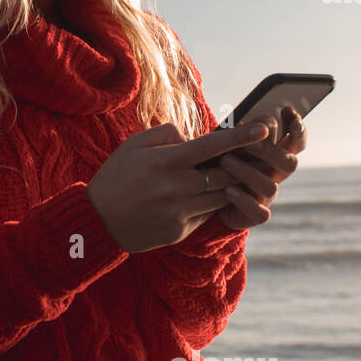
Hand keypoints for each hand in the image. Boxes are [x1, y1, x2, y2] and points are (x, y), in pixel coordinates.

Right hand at [87, 120, 271, 252]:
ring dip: (225, 186)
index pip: (212, 146)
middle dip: (238, 165)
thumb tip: (190, 137)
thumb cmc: (114, 177)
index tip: (263, 129)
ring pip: (220, 196)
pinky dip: (207, 204)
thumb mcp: (132, 145)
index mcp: (166, 162)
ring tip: (219, 177)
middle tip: (245, 157)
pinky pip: (206, 215)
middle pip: (224, 174)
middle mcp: (176, 187)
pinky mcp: (180, 230)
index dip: (240, 137)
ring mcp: (180, 211)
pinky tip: (195, 199)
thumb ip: (165, 134)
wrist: (97, 221)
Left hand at [214, 106, 306, 230]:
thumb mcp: (226, 143)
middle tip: (247, 142)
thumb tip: (245, 119)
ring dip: (247, 172)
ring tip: (225, 161)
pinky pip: (260, 213)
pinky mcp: (254, 215)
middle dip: (269, 152)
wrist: (203, 198)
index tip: (286, 110)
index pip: (296, 142)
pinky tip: (227, 190)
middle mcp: (274, 176)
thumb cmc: (216, 163)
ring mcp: (266, 197)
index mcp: (273, 156)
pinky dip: (244, 200)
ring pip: (270, 186)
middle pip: (290, 163)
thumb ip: (239, 132)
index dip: (297, 129)